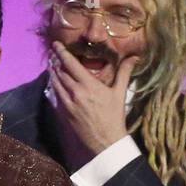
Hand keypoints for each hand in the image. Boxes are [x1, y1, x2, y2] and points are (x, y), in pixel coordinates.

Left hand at [48, 40, 137, 162]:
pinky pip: (53, 96)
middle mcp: (75, 92)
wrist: (105, 141)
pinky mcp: (62, 113)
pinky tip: (53, 83)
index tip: (55, 44)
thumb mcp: (120, 93)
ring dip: (52, 72)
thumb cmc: (114, 117)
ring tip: (51, 65)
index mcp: (89, 85)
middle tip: (52, 53)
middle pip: (59, 72)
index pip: (71, 64)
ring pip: (54, 83)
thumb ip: (124, 72)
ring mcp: (66, 103)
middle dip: (55, 61)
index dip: (61, 53)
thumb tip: (134, 57)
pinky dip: (52, 87)